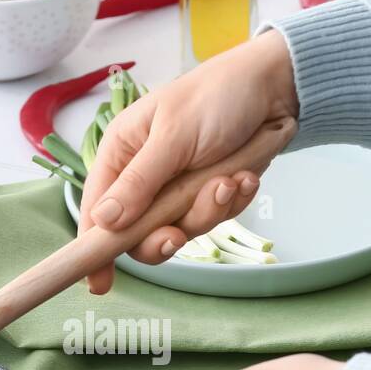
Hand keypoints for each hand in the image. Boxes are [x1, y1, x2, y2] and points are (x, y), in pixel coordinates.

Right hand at [78, 30, 299, 293]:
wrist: (276, 87)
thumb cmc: (216, 96)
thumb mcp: (173, 137)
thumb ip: (140, 182)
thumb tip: (103, 221)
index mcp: (122, 154)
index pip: (97, 209)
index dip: (94, 246)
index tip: (98, 282)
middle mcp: (145, 176)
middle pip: (138, 233)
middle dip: (163, 236)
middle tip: (177, 234)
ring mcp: (177, 188)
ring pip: (181, 229)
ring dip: (208, 211)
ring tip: (228, 180)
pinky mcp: (209, 193)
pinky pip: (213, 218)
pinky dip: (231, 202)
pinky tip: (244, 177)